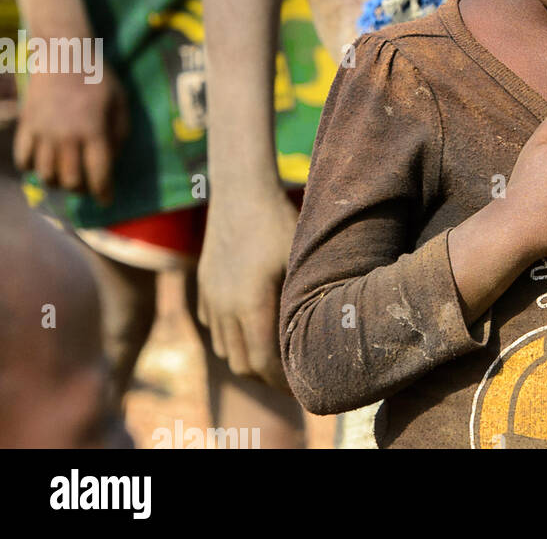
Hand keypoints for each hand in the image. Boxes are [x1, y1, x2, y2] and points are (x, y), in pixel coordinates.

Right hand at [14, 61, 127, 204]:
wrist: (64, 55)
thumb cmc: (98, 77)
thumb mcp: (120, 102)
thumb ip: (119, 133)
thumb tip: (113, 159)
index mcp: (93, 130)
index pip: (98, 172)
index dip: (103, 191)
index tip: (107, 201)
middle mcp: (66, 137)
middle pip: (70, 180)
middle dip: (82, 189)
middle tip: (88, 186)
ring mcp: (42, 133)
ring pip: (45, 174)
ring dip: (57, 182)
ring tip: (67, 177)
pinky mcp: (26, 126)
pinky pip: (23, 159)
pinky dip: (31, 168)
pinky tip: (42, 164)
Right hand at [196, 190, 299, 387]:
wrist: (240, 192)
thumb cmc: (278, 221)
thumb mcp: (297, 260)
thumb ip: (301, 300)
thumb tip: (317, 332)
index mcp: (249, 307)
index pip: (262, 362)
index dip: (281, 380)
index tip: (301, 380)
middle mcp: (224, 310)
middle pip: (242, 363)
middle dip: (266, 376)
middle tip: (291, 375)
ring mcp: (210, 299)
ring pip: (225, 348)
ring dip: (247, 357)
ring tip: (274, 354)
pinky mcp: (204, 287)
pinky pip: (213, 327)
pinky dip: (231, 337)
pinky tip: (252, 327)